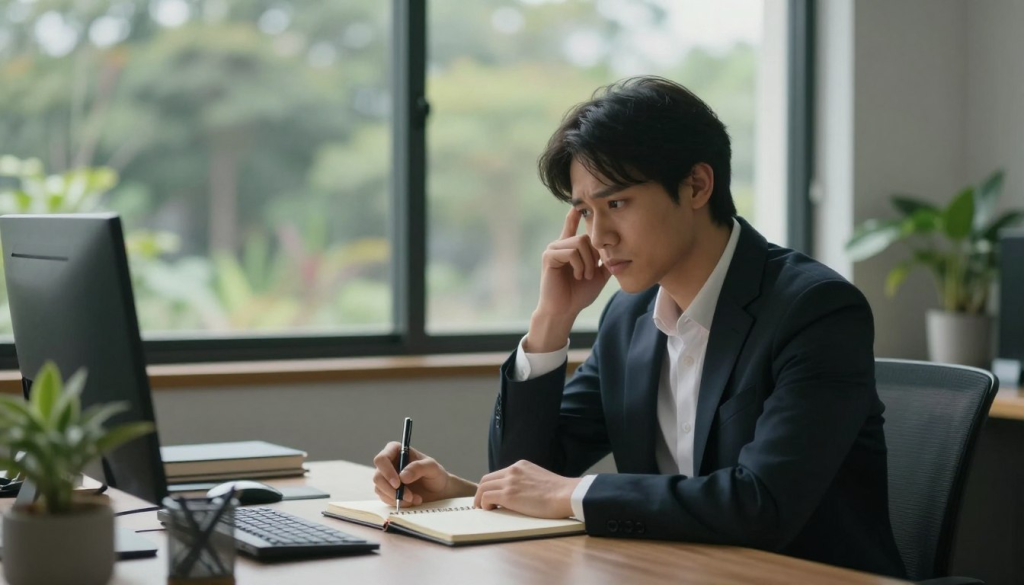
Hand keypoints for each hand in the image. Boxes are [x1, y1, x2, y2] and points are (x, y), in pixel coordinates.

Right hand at [372, 442, 474, 506]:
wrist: (438, 491)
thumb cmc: (435, 475)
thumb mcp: (432, 468)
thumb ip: (418, 468)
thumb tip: (402, 476)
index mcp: (396, 451)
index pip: (382, 459)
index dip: (386, 471)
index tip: (398, 483)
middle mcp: (388, 463)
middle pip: (377, 476)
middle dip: (392, 489)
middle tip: (409, 496)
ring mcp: (386, 478)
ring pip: (380, 489)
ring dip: (397, 497)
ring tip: (415, 498)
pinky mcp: (387, 491)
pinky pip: (385, 498)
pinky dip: (398, 502)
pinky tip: (412, 501)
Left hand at [473, 460, 579, 518]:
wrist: (566, 494)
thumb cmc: (559, 493)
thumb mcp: (540, 479)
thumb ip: (527, 482)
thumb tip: (520, 495)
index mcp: (521, 465)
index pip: (498, 474)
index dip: (492, 486)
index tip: (491, 496)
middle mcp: (513, 470)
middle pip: (486, 479)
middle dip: (481, 492)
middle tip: (482, 504)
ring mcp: (510, 481)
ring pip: (483, 487)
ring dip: (480, 499)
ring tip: (483, 509)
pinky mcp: (508, 495)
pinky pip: (486, 497)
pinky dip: (484, 504)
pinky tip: (490, 510)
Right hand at [529, 208, 611, 351]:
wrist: (564, 310)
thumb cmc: (579, 295)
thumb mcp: (598, 275)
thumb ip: (605, 260)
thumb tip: (617, 249)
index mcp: (570, 249)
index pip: (571, 226)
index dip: (574, 215)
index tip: (577, 204)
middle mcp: (560, 245)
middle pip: (585, 237)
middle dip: (594, 256)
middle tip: (591, 273)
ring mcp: (553, 249)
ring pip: (579, 243)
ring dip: (587, 263)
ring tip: (583, 276)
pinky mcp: (549, 256)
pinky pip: (571, 252)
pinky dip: (579, 266)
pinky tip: (576, 276)